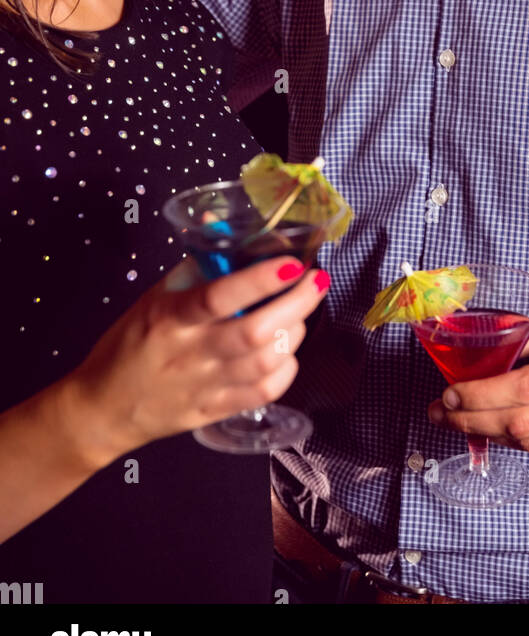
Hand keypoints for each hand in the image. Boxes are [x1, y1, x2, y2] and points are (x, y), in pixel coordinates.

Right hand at [59, 256, 329, 466]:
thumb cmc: (131, 342)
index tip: (293, 263)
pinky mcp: (215, 412)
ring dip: (294, 334)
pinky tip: (286, 352)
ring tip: (300, 313)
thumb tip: (222, 224)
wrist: (104, 407)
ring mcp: (205, 386)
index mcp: (171, 317)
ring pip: (265, 363)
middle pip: (254, 332)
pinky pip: (263, 393)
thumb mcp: (155, 297)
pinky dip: (286, 371)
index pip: (219, 296)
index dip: (260, 279)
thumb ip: (195, 266)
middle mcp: (191, 353)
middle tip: (317, 281)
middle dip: (296, 304)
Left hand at [427, 311, 528, 472]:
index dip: (479, 396)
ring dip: (494, 433)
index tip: (449, 393)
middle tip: (442, 412)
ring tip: (472, 417)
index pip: (521, 390)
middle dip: (471, 420)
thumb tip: (484, 353)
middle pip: (518, 426)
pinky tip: (519, 425)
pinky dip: (528, 443)